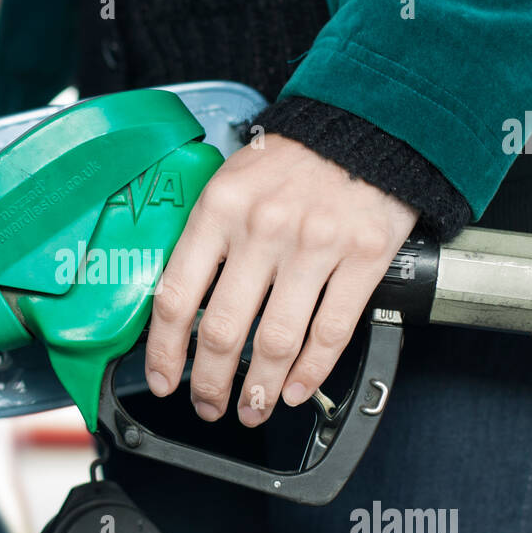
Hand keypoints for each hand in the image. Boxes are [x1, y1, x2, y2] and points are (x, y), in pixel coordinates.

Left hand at [145, 135, 417, 424]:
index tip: (163, 379)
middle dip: (210, 382)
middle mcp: (263, 229)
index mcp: (219, 209)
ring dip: (260, 388)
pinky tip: (297, 389)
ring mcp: (314, 245)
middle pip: (223, 330)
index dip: (165, 351)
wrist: (368, 125)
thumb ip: (207, 238)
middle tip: (208, 404)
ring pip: (276, 341)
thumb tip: (182, 308)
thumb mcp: (232, 183)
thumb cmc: (295, 159)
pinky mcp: (362, 257)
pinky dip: (311, 371)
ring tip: (254, 407)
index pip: (176, 296)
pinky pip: (330, 331)